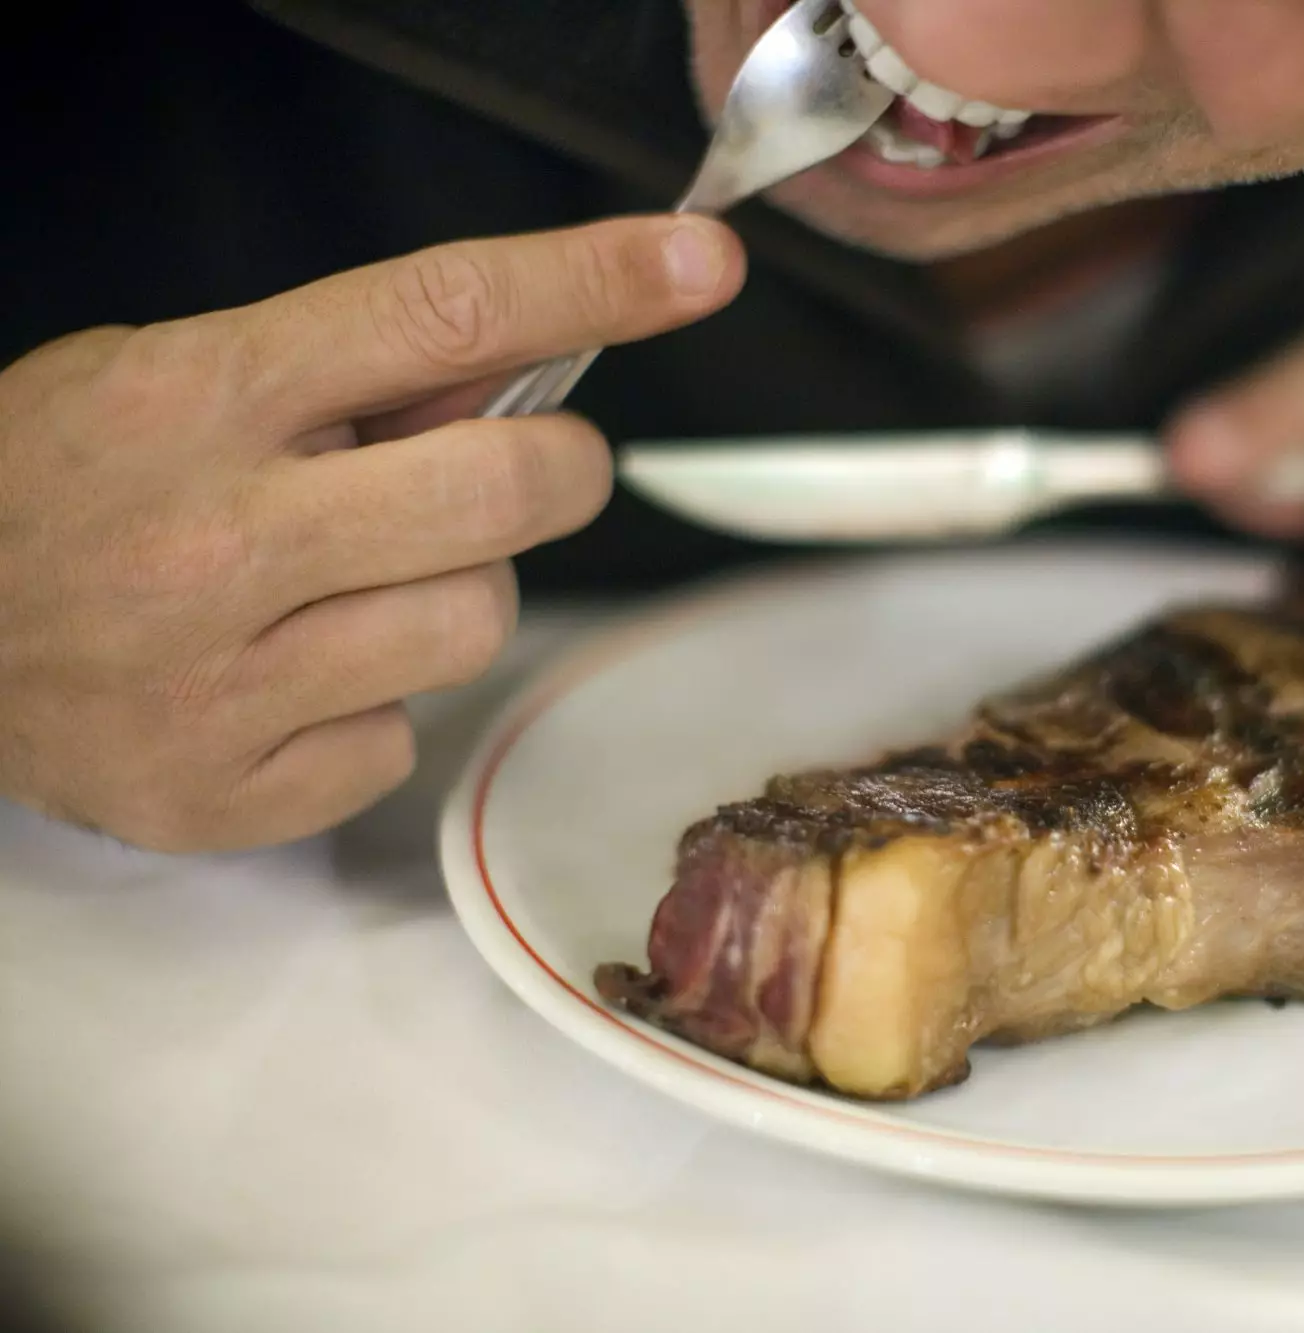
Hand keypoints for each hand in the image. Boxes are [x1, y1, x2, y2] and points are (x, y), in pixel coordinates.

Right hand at [0, 215, 745, 850]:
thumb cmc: (59, 488)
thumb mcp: (170, 375)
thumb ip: (346, 373)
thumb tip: (524, 369)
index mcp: (197, 399)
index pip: (438, 314)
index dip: (589, 281)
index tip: (694, 264)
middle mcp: (215, 538)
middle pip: (506, 487)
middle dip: (560, 470)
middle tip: (539, 467)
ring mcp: (220, 681)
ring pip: (476, 621)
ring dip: (458, 592)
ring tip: (356, 583)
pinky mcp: (228, 793)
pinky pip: (403, 737)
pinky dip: (374, 703)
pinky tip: (293, 678)